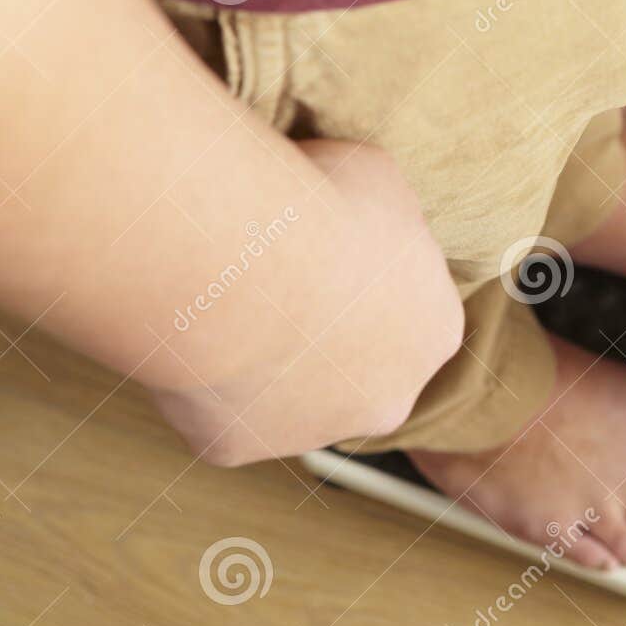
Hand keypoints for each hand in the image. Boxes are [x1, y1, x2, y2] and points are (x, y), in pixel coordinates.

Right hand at [149, 139, 462, 465]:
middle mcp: (388, 398)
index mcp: (435, 331)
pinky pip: (219, 409)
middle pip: (358, 369)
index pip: (410, 311)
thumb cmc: (319, 205)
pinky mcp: (237, 446)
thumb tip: (369, 218)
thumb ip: (386, 215)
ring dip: (265, 357)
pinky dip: (203, 374)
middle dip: (323, 334)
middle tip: (276, 279)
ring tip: (227, 296)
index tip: (326, 247)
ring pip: (289, 397)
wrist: (237, 256)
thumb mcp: (380, 178)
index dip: (365, 276)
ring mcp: (312, 431)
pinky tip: (191, 327)